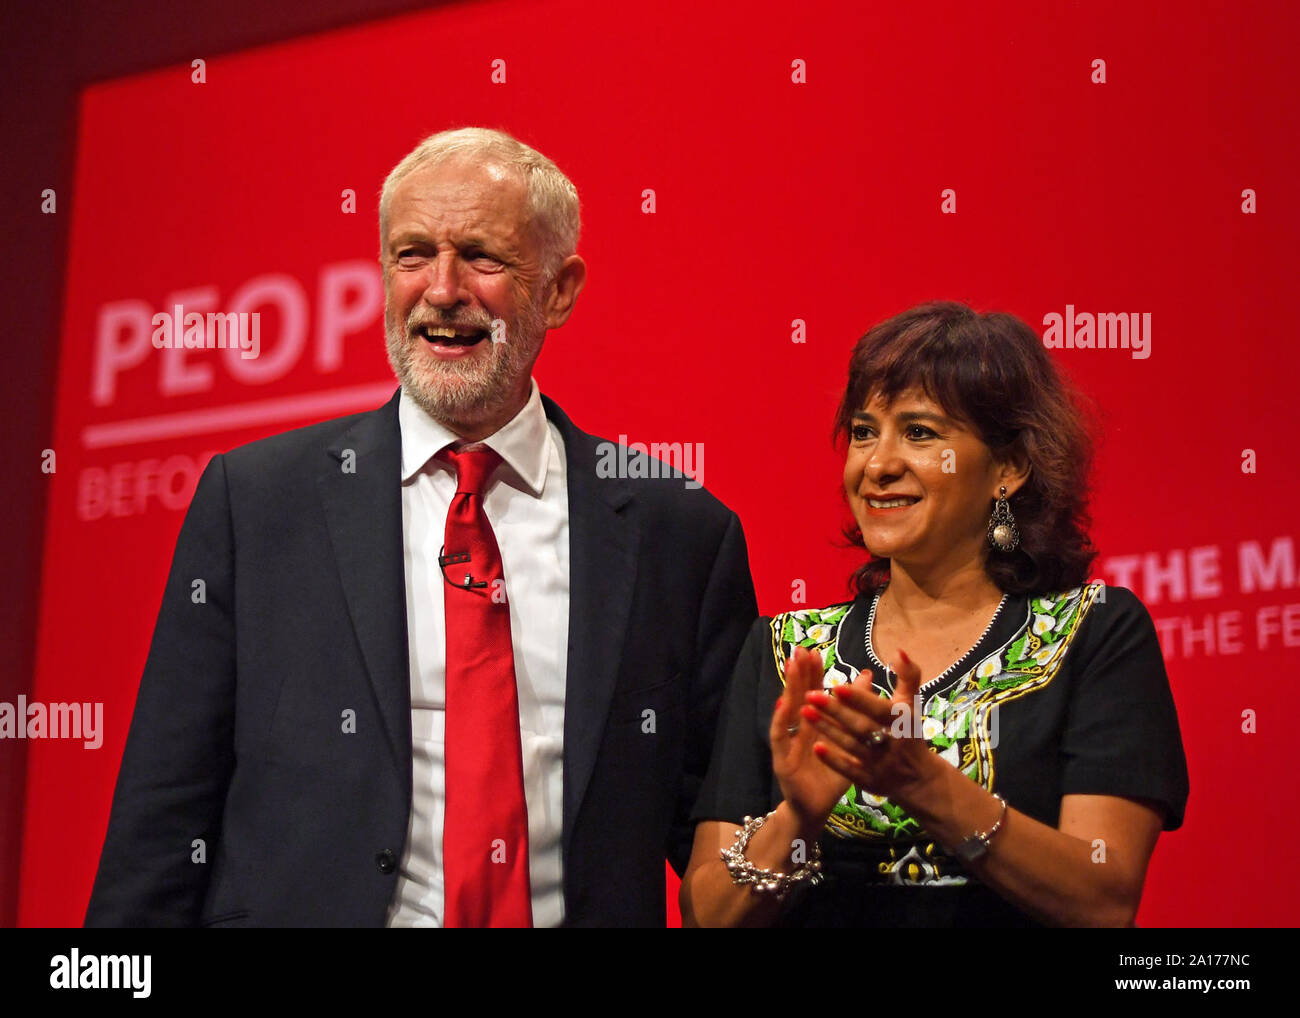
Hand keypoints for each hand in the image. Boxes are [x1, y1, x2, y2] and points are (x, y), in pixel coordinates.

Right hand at [770, 647, 850, 830]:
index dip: (813, 674)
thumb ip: (856, 711)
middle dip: (799, 673)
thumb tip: (868, 677)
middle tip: (802, 651)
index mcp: (813, 725)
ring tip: (791, 666)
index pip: (812, 694)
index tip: (816, 653)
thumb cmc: (829, 775)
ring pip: (787, 710)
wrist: (815, 809)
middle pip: (798, 696)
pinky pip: (779, 737)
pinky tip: (783, 704)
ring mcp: (787, 743)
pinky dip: (780, 720)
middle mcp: (797, 729)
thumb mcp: (847, 743)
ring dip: (789, 687)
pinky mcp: (781, 759)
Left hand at [801, 648, 944, 805]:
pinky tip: (815, 747)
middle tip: (809, 695)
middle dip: (836, 712)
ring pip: (852, 746)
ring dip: (828, 730)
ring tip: (805, 712)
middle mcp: (892, 743)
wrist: (919, 778)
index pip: (879, 709)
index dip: (860, 699)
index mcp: (903, 721)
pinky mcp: (871, 781)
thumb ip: (908, 676)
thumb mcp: (913, 704)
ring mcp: (881, 764)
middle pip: (861, 727)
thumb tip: (898, 651)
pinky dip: (834, 760)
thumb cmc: (910, 731)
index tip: (837, 686)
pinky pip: (850, 771)